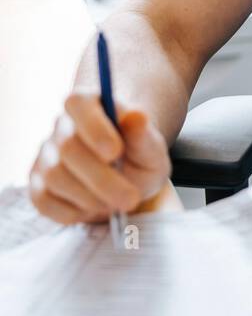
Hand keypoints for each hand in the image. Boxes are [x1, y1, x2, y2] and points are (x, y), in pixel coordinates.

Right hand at [29, 90, 171, 224]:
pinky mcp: (38, 186)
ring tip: (117, 203)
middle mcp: (62, 126)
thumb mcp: (150, 147)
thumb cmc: (139, 157)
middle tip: (130, 199)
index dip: (93, 128)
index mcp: (88, 103)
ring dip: (90, 197)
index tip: (115, 151)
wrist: (127, 178)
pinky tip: (96, 209)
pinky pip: (45, 202)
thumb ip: (142, 134)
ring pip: (55, 176)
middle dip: (100, 178)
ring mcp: (46, 156)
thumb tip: (137, 116)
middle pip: (68, 148)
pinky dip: (73, 212)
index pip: (78, 104)